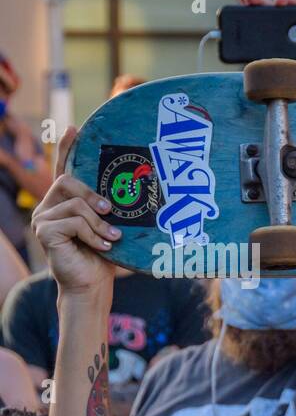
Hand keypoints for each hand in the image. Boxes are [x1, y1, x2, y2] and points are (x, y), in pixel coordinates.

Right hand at [31, 127, 117, 295]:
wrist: (92, 287)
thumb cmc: (103, 259)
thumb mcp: (109, 228)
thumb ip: (109, 210)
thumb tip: (133, 188)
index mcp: (64, 204)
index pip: (63, 170)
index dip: (67, 148)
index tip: (73, 128)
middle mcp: (48, 207)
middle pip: (67, 181)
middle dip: (93, 195)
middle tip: (111, 212)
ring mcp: (42, 219)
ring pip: (75, 204)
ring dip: (99, 222)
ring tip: (112, 239)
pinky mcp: (44, 231)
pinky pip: (73, 221)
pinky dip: (93, 234)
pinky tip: (103, 247)